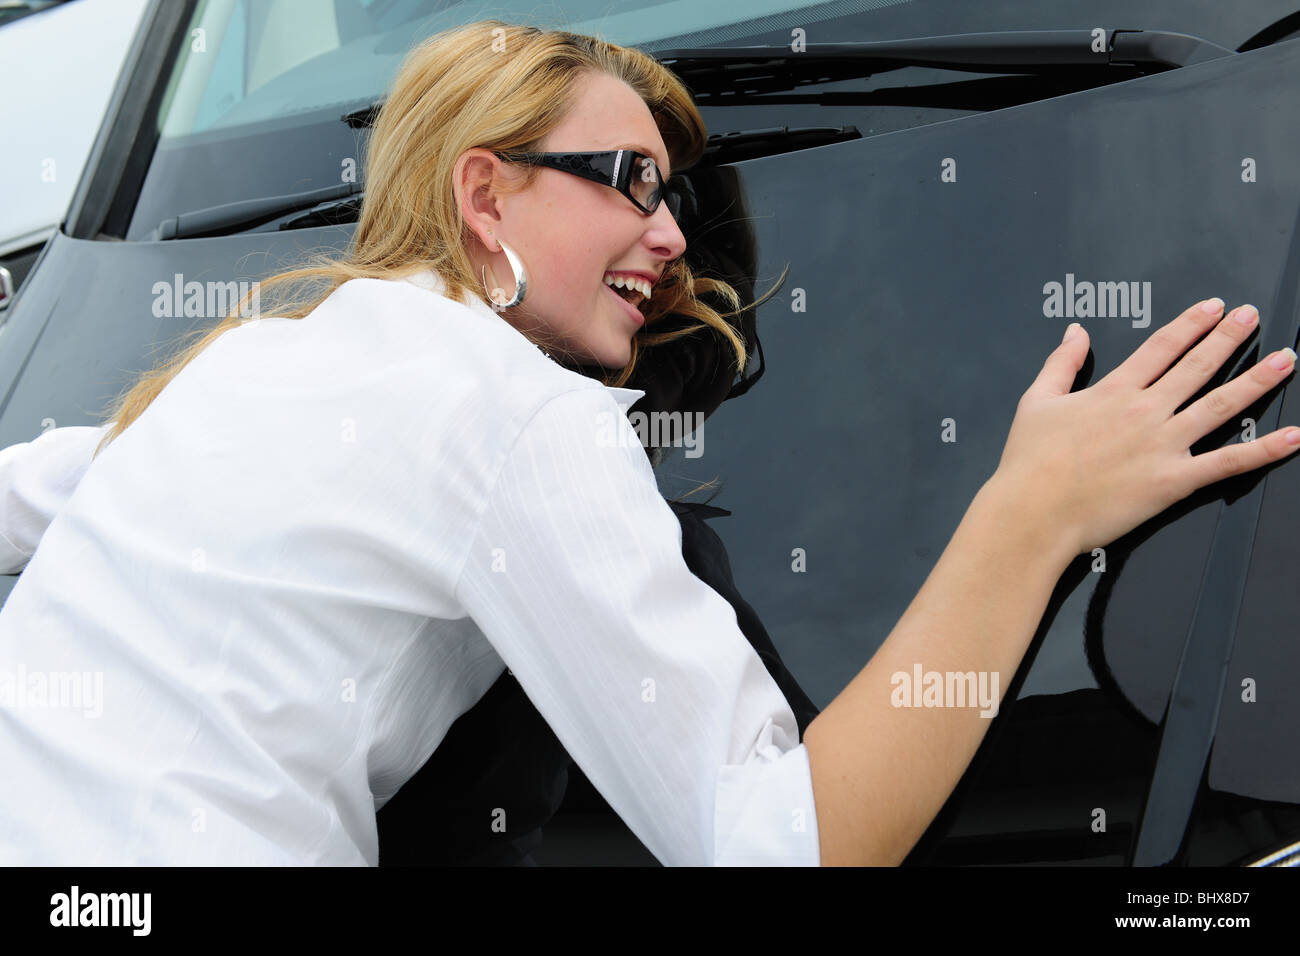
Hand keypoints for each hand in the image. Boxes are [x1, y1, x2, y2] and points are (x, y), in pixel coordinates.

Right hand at [994, 298, 1299, 556]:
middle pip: (1197, 367)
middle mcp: (1144, 411)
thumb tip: (1076, 331)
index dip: (1191, 324)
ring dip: (1257, 380)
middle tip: (1252, 317)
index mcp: (1112, 390)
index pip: (1161, 347)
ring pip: (1221, 405)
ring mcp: (1163, 444)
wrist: (1033, 512)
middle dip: (1229, 338)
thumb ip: (1061, 363)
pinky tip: (1292, 436)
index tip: (1213, 308)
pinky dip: (1263, 450)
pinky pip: (1227, 463)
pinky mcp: (1173, 480)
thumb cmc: (1029, 463)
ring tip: (1285, 360)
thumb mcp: (1036, 401)